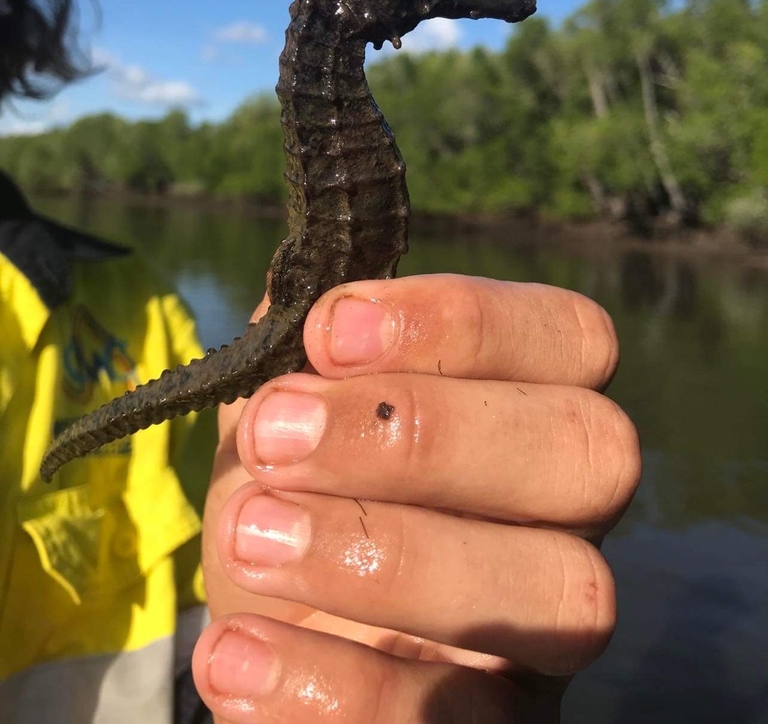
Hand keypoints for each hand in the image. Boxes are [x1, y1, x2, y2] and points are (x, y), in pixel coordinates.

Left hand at [193, 275, 638, 722]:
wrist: (263, 638)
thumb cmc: (287, 498)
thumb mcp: (280, 414)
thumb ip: (297, 349)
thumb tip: (306, 285)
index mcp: (529, 406)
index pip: (570, 335)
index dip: (463, 320)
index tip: (327, 330)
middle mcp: (566, 513)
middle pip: (590, 452)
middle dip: (429, 432)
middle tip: (280, 434)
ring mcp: (545, 632)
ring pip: (561, 594)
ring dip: (385, 558)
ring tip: (249, 537)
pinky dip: (337, 690)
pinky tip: (235, 657)